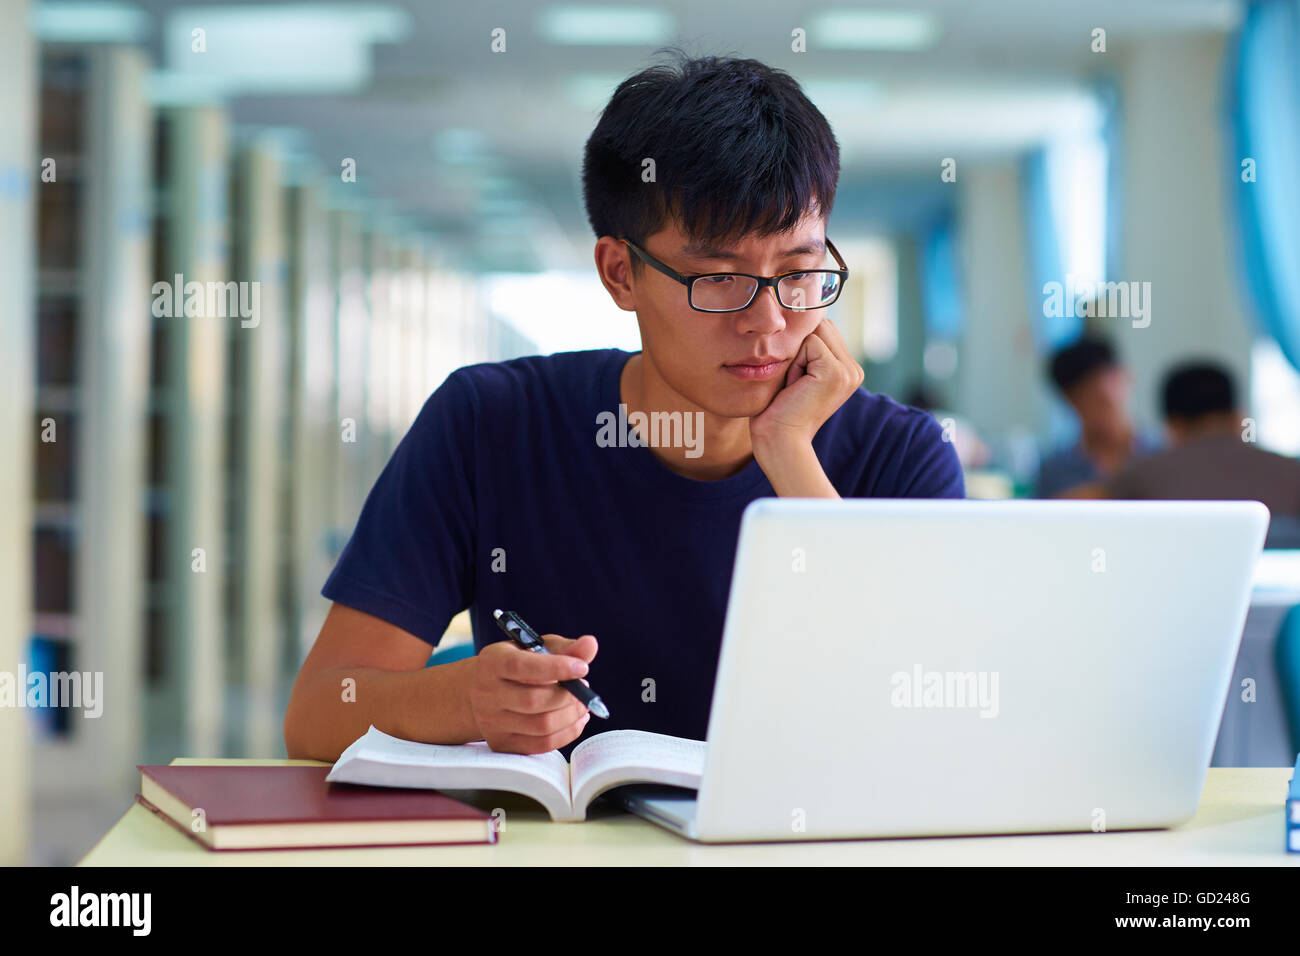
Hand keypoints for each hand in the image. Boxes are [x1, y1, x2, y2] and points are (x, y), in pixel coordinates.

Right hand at [469, 634, 598, 753]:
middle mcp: (486, 694)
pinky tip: (576, 719)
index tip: (582, 668)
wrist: (482, 692)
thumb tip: (590, 645)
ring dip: (571, 715)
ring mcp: (491, 722)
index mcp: (492, 662)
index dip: (556, 668)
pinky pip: (542, 745)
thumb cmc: (516, 665)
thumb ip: (565, 648)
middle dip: (568, 696)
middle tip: (584, 688)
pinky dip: (567, 733)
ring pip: (541, 726)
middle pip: (534, 701)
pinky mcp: (502, 744)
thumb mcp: (536, 648)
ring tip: (582, 703)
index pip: (522, 667)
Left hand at [749, 317, 864, 448]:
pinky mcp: (837, 372)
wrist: (779, 440)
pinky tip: (796, 387)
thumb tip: (799, 313)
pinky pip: (810, 343)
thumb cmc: (777, 410)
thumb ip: (805, 348)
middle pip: (821, 326)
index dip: (800, 347)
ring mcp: (849, 371)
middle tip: (794, 384)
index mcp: (847, 369)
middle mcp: (854, 370)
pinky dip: (795, 363)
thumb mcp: (795, 373)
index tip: (796, 382)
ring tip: (795, 385)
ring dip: (796, 355)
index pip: (823, 329)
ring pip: (815, 332)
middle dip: (799, 348)